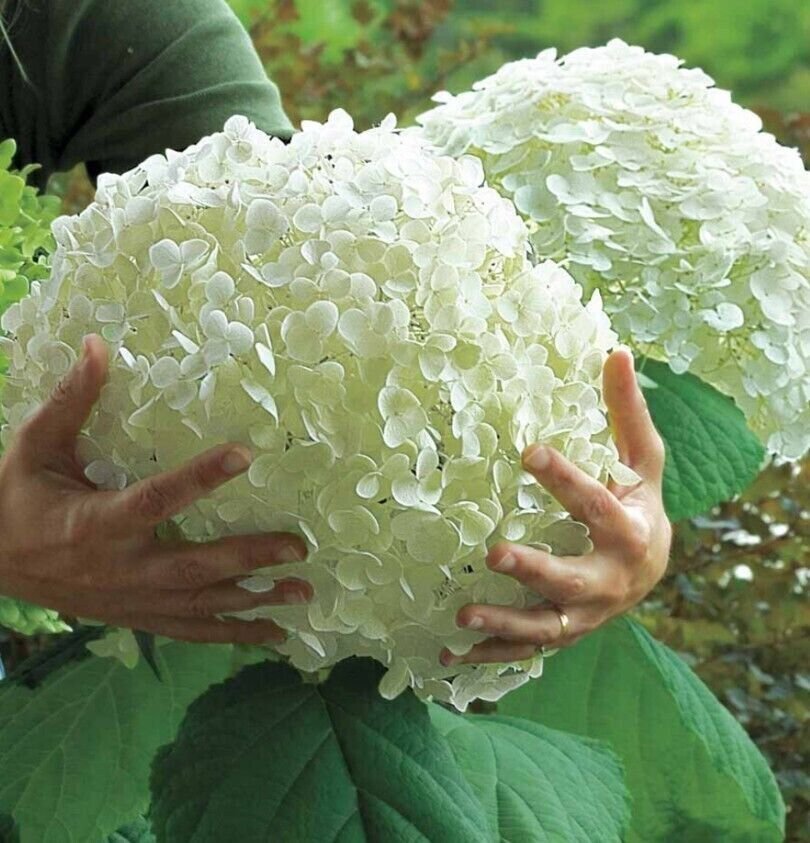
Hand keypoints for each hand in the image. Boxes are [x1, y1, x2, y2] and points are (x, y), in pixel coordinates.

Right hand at [0, 334, 311, 643]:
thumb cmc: (16, 498)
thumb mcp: (36, 446)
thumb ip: (71, 400)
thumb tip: (98, 345)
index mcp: (96, 523)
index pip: (156, 498)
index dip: (201, 477)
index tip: (246, 454)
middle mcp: (120, 569)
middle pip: (194, 565)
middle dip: (249, 557)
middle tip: (297, 548)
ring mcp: (132, 600)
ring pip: (202, 604)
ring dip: (256, 601)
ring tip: (303, 592)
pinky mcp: (137, 617)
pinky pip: (191, 631)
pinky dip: (233, 635)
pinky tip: (273, 636)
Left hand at [440, 345, 671, 666]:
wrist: (651, 569)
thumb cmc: (639, 504)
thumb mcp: (642, 459)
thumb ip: (624, 411)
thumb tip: (614, 350)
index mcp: (629, 530)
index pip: (596, 504)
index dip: (565, 479)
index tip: (528, 451)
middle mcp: (609, 581)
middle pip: (571, 579)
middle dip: (534, 570)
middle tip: (493, 553)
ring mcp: (586, 615)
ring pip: (545, 625)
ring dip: (504, 625)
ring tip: (462, 616)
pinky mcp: (564, 632)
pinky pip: (525, 651)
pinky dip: (488, 657)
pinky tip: (444, 656)